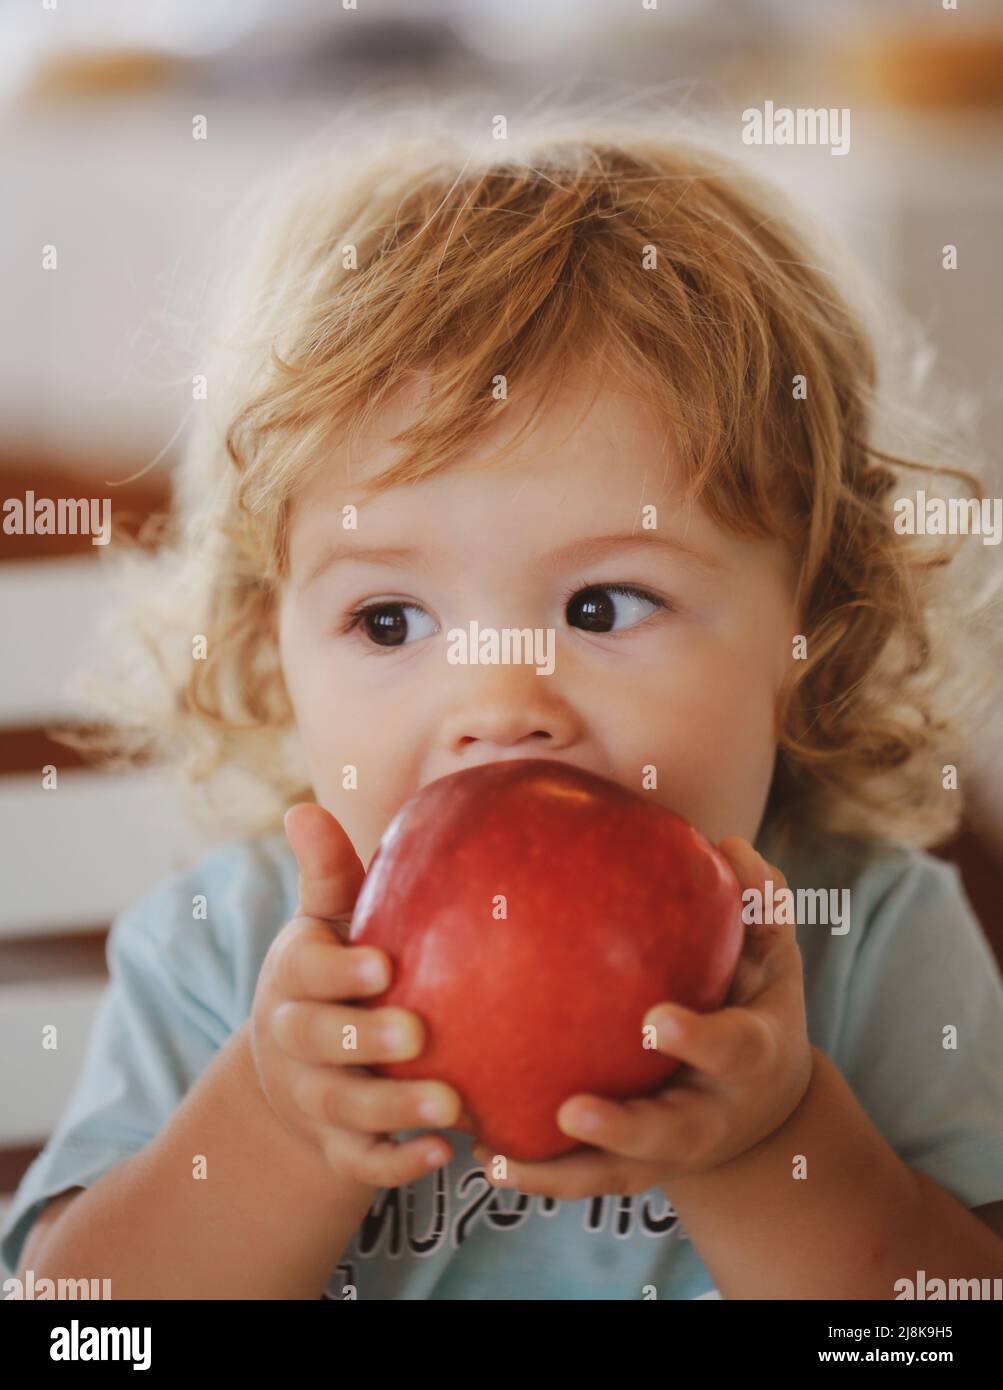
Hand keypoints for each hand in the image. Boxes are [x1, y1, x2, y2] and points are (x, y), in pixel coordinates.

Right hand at [250, 802, 468, 1189]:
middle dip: (363, 1039)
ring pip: (341, 1108)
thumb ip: (326, 874)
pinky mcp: (333, 1145)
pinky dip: (396, 1164)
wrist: (293, 1066)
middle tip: (418, 1033)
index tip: (384, 964)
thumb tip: (303, 808)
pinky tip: (444, 1154)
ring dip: (392, 1109)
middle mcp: (294, 1038)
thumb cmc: (332, 972)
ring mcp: (312, 1096)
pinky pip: (359, 1164)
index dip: (338, 971)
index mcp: (294, 976)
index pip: (305, 971)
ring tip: (451, 1105)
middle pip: (316, 1041)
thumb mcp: (323, 923)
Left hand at [472, 837, 812, 1198]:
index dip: (697, 1038)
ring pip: (615, 1173)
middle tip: (573, 1109)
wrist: (761, 1109)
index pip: (730, 1048)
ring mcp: (668, 1153)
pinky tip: (484, 1155)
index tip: (654, 1020)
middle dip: (624, 1128)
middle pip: (669, 1133)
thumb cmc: (753, 1007)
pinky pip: (582, 1178)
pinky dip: (538, 1172)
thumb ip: (758, 905)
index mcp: (749, 1059)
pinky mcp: (632, 1170)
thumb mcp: (772, 961)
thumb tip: (728, 844)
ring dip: (559, 1170)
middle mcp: (709, 1114)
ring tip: (496, 1154)